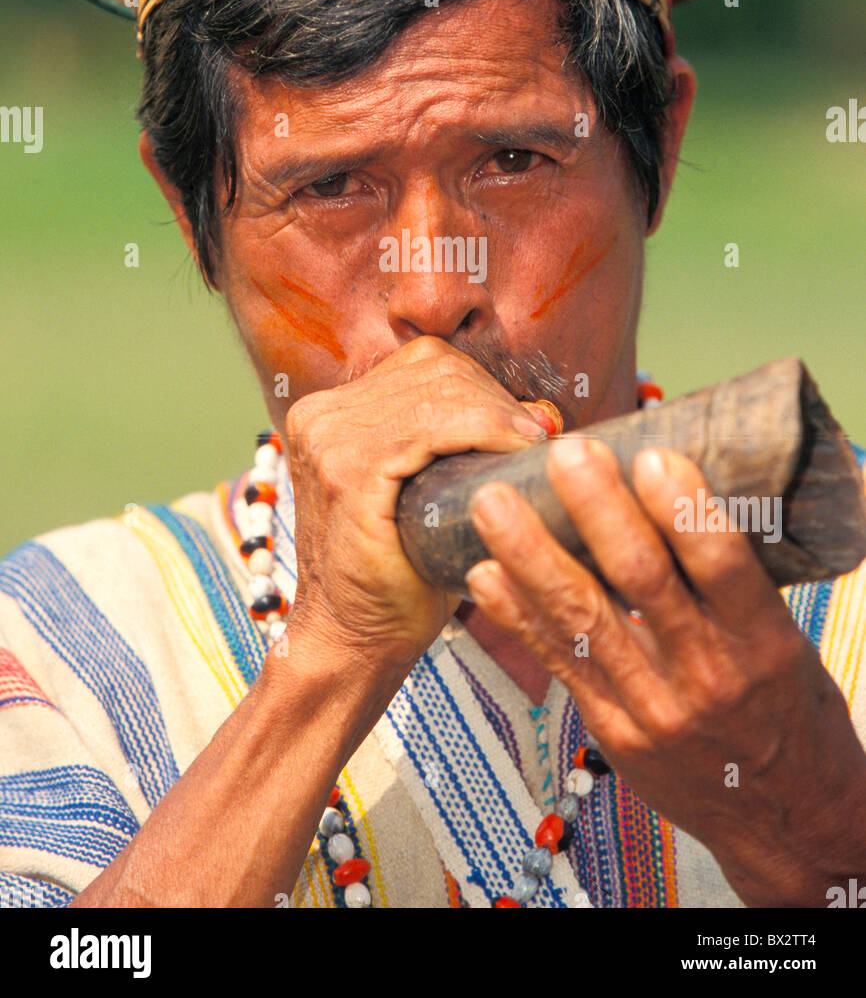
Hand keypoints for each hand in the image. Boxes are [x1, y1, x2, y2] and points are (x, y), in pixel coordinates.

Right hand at [284, 335, 549, 678]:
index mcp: (333, 409)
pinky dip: (481, 430)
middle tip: (536, 440)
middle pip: (434, 368)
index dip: (484, 387)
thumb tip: (545, 413)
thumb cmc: (404, 572)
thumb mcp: (435, 491)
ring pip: (438, 391)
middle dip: (496, 399)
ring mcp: (325, 438)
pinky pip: (427, 427)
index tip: (523, 428)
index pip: (427, 362)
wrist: (356, 642)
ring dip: (497, 414)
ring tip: (531, 446)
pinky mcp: (345, 471)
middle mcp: (320, 414)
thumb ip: (472, 442)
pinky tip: (512, 449)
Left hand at [464, 437, 865, 905]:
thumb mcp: (783, 641)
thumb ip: (731, 583)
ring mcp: (654, 708)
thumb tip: (669, 492)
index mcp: (763, 643)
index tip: (651, 452)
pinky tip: (484, 574)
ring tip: (493, 504)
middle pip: (643, 580)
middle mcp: (708, 675)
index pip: (724, 564)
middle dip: (597, 510)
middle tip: (564, 454)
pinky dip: (516, 615)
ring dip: (531, 554)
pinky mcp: (614, 730)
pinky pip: (560, 663)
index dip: (684, 507)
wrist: (783, 819)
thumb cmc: (785, 711)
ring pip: (583, 619)